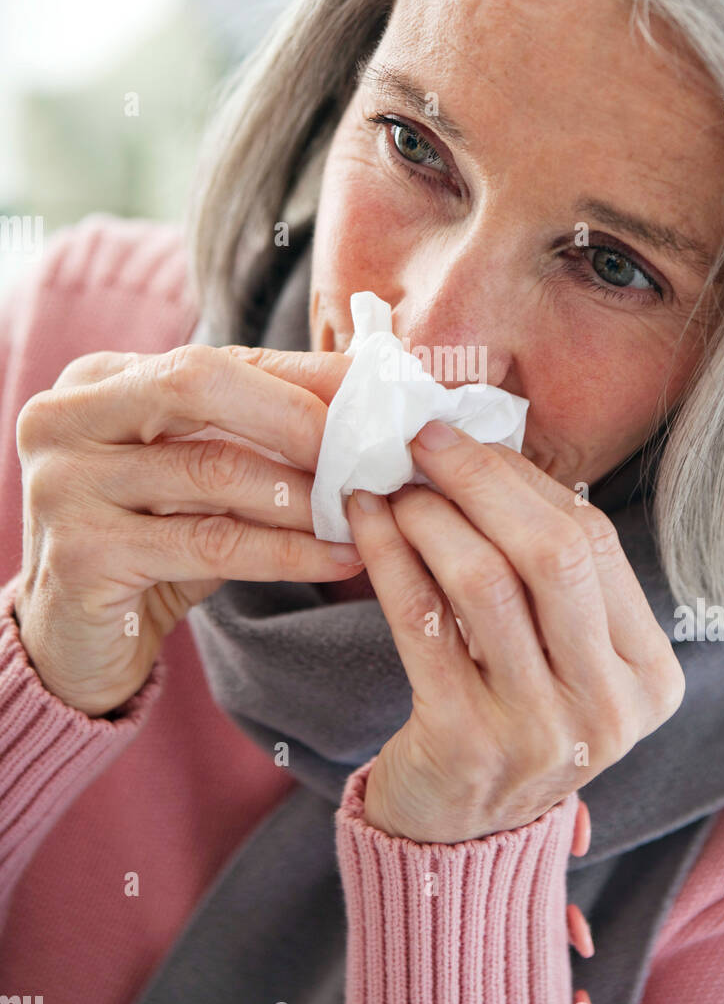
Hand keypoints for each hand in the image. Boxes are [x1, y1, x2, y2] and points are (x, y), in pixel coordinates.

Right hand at [14, 344, 362, 715]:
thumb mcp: (197, 473)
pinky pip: (212, 544)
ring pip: (214, 469)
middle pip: (199, 382)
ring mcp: (65, 483)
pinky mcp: (80, 554)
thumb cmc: (151, 544)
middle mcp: (66, 416)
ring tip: (364, 513)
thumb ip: (257, 426)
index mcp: (98, 378)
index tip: (379, 399)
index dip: (307, 376)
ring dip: (305, 494)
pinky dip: (288, 552)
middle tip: (368, 453)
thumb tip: (364, 388)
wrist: (78, 643)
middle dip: (297, 416)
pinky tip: (339, 558)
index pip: (221, 359)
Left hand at [346, 420, 684, 843]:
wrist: (460, 838)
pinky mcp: (464, 742)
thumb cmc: (511, 720)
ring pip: (484, 581)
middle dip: (480, 479)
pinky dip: (388, 556)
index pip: (594, 544)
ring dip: (428, 515)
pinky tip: (365, 523)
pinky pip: (421, 620)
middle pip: (552, 554)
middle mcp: (607, 708)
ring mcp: (540, 731)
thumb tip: (487, 453)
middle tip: (423, 439)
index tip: (472, 440)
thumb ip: (552, 577)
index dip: (526, 480)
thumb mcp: (563, 660)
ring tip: (391, 486)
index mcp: (648, 677)